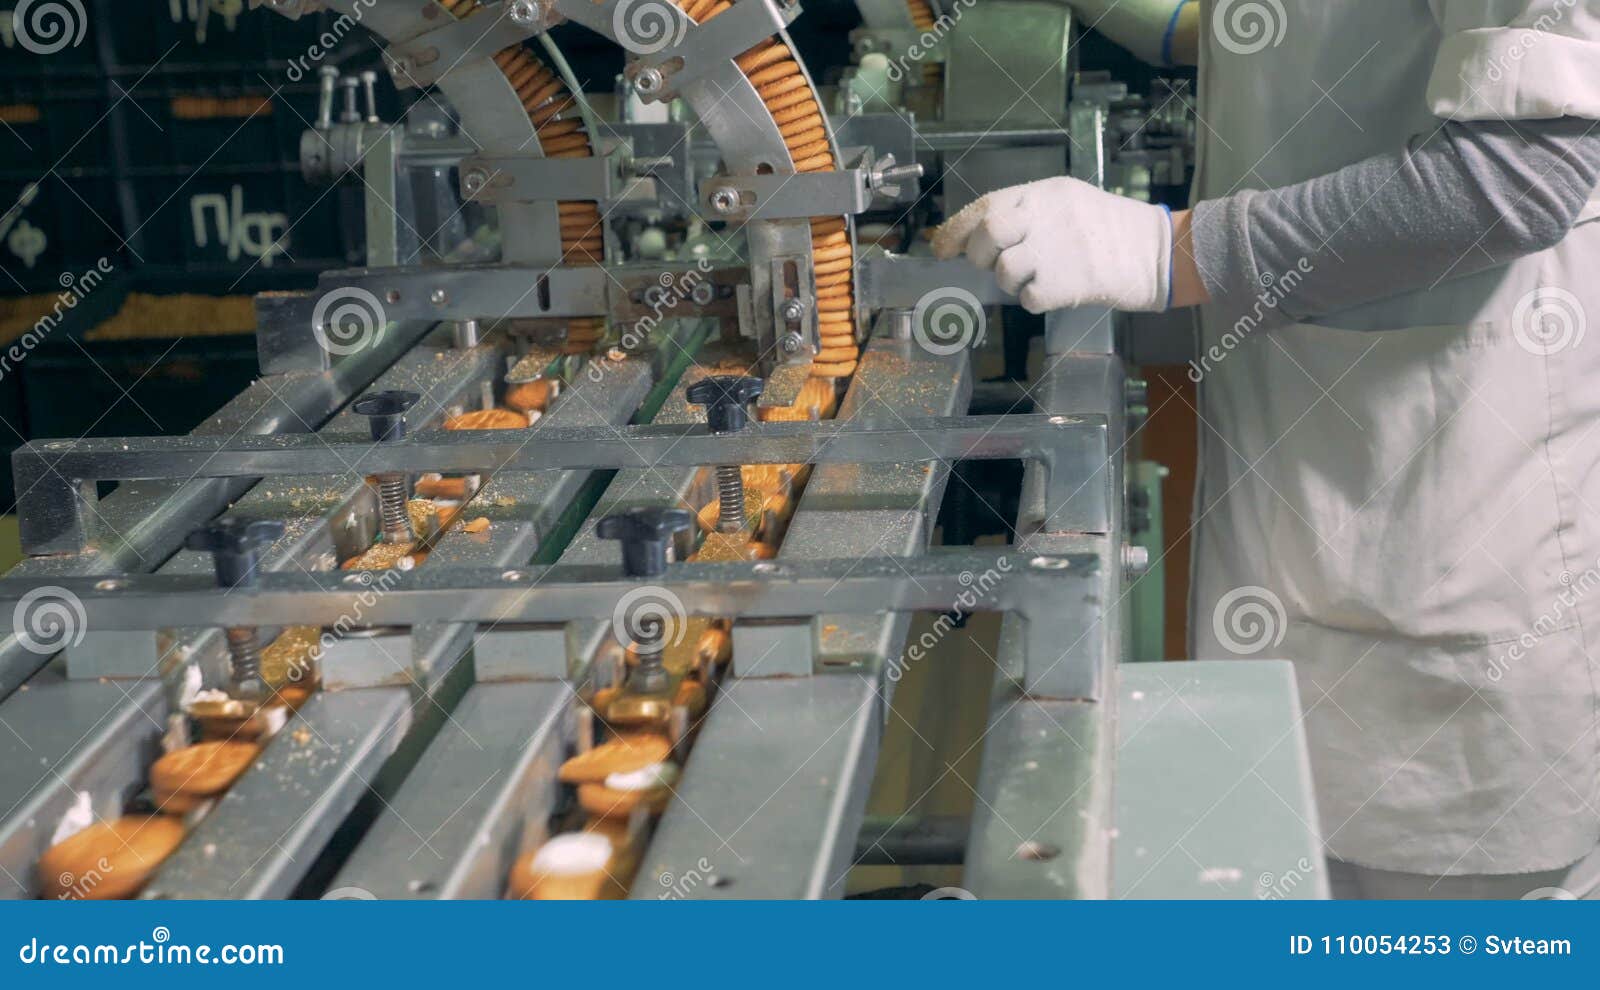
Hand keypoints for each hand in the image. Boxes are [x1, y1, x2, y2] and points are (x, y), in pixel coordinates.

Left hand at [932, 176, 1174, 314]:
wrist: (1158, 252)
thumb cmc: (1111, 231)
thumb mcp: (1069, 204)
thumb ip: (1026, 213)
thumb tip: (975, 236)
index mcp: (1046, 192)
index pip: (986, 205)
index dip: (956, 230)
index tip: (939, 248)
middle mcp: (1047, 216)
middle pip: (988, 231)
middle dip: (977, 252)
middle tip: (985, 264)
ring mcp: (1057, 249)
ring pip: (1003, 269)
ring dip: (1008, 280)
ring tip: (1032, 277)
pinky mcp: (1068, 282)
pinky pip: (1028, 298)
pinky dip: (1033, 300)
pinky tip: (1053, 292)